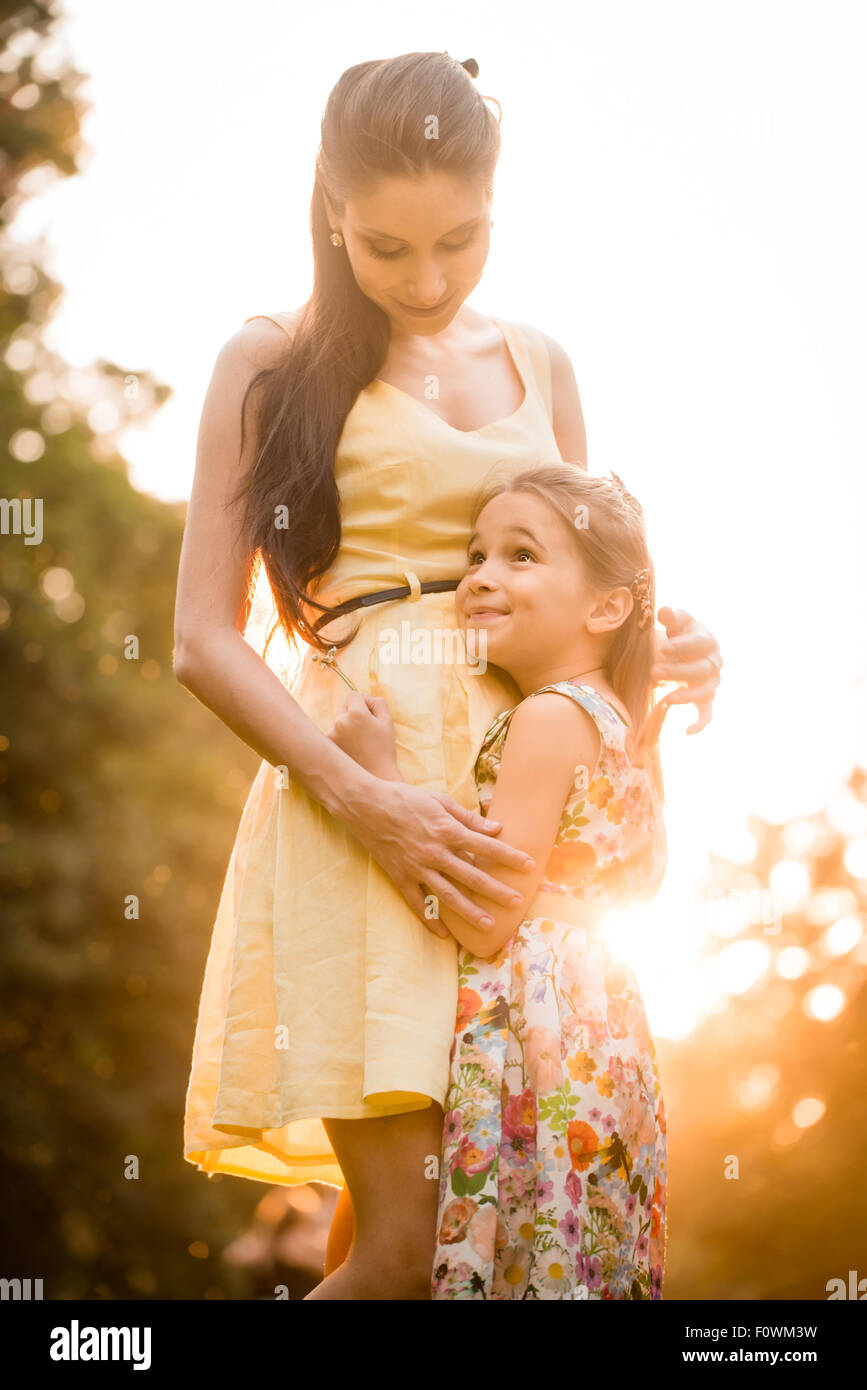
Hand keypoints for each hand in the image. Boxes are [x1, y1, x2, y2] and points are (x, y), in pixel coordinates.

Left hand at [326, 691, 401, 778]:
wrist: (376, 776)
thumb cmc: (384, 748)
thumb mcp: (387, 721)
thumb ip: (377, 702)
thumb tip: (365, 697)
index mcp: (356, 713)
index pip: (353, 695)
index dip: (363, 702)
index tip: (369, 714)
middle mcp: (340, 721)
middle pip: (343, 707)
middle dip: (352, 713)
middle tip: (365, 728)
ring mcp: (331, 734)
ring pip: (338, 721)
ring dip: (346, 726)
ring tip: (359, 742)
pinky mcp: (328, 745)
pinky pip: (333, 733)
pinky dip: (340, 737)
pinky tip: (351, 748)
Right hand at [345, 778, 536, 940]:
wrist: (365, 805)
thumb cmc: (405, 799)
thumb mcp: (439, 801)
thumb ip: (468, 818)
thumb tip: (496, 828)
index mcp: (446, 830)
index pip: (485, 846)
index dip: (509, 856)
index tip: (529, 865)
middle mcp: (434, 852)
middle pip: (472, 875)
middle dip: (496, 890)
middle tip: (517, 902)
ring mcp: (417, 867)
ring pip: (448, 894)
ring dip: (470, 911)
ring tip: (489, 924)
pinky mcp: (400, 877)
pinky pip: (418, 903)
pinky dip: (430, 919)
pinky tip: (445, 934)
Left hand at [651, 606, 721, 734]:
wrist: (689, 646)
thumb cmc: (680, 632)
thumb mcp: (677, 620)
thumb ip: (671, 616)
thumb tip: (665, 612)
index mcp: (707, 640)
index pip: (698, 644)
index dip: (682, 646)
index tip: (664, 648)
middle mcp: (713, 662)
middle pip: (700, 669)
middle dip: (678, 671)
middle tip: (653, 671)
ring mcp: (711, 681)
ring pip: (705, 692)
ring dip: (687, 696)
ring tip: (667, 699)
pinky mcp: (706, 698)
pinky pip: (707, 713)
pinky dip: (700, 723)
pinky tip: (687, 732)